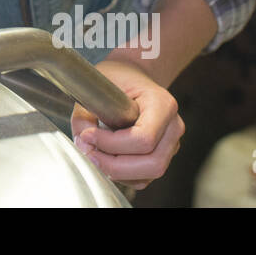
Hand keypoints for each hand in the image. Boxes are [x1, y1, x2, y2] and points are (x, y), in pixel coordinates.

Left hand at [70, 58, 183, 191]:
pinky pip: (145, 178)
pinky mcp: (162, 156)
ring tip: (94, 154)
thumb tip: (82, 142)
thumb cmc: (118, 79)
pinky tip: (106, 159)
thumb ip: (84, 115)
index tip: (88, 136)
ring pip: (150, 174)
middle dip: (115, 165)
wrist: (132, 76)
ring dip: (117, 172)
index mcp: (163, 105)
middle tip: (89, 152)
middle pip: (153, 163)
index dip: (112, 144)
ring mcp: (171, 144)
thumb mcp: (97, 88)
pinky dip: (123, 175)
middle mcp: (173, 127)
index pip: (144, 138)